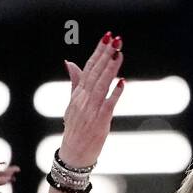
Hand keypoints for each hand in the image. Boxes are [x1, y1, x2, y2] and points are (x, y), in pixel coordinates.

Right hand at [58, 33, 126, 168]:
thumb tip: (69, 62)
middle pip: (95, 73)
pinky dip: (116, 93)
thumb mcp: (71, 104)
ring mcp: (92, 110)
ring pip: (102, 85)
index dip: (98, 52)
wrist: (74, 155)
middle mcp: (83, 100)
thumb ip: (74, 83)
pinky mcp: (100, 121)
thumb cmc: (75, 130)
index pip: (88, 68)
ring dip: (111, 69)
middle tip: (115, 40)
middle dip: (105, 55)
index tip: (106, 38)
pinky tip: (122, 82)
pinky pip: (109, 104)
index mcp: (77, 94)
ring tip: (119, 54)